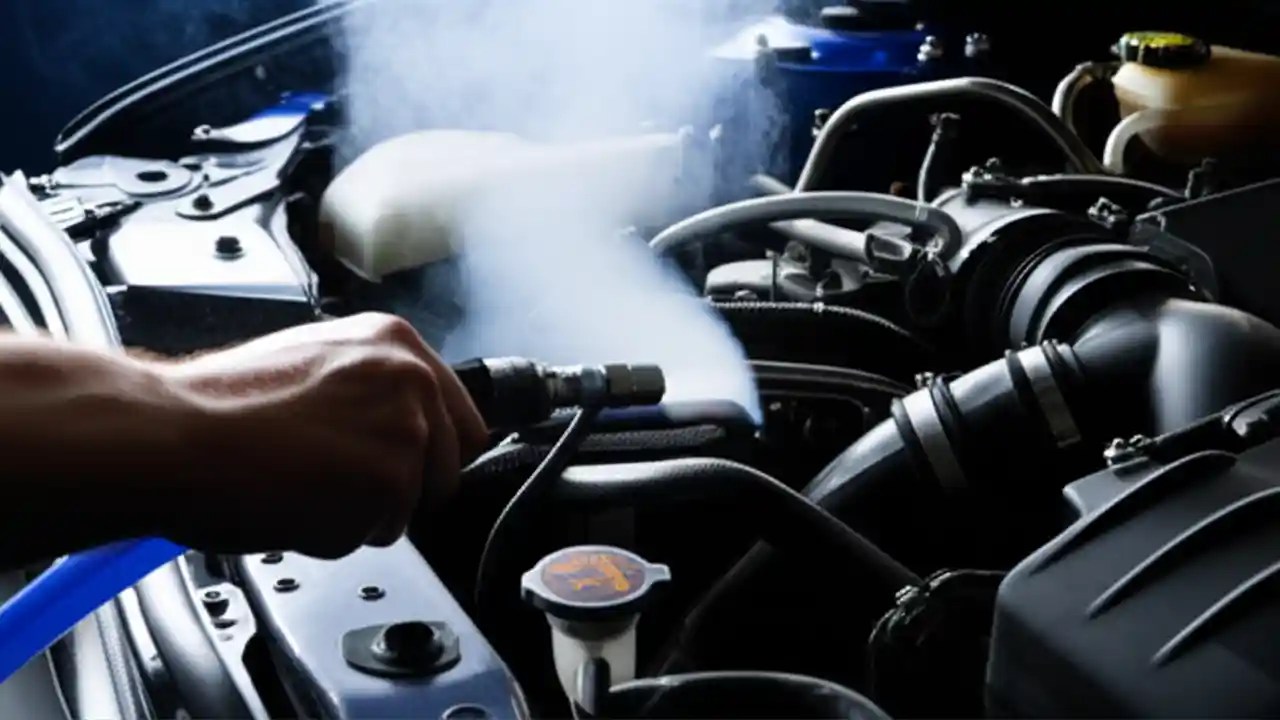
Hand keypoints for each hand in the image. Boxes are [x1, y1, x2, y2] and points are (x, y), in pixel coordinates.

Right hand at [158, 313, 487, 558]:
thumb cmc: (219, 407)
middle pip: (446, 473)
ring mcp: (406, 430)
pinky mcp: (389, 481)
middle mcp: (413, 380)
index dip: (426, 458)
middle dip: (396, 492)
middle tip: (329, 478)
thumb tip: (408, 426)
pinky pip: (372, 536)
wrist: (172, 434)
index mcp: (396, 343)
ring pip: (408, 510)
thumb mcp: (316, 363)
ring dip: (358, 515)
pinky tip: (292, 502)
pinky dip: (332, 535)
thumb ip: (373, 389)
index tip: (393, 466)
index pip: (462, 423)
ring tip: (300, 483)